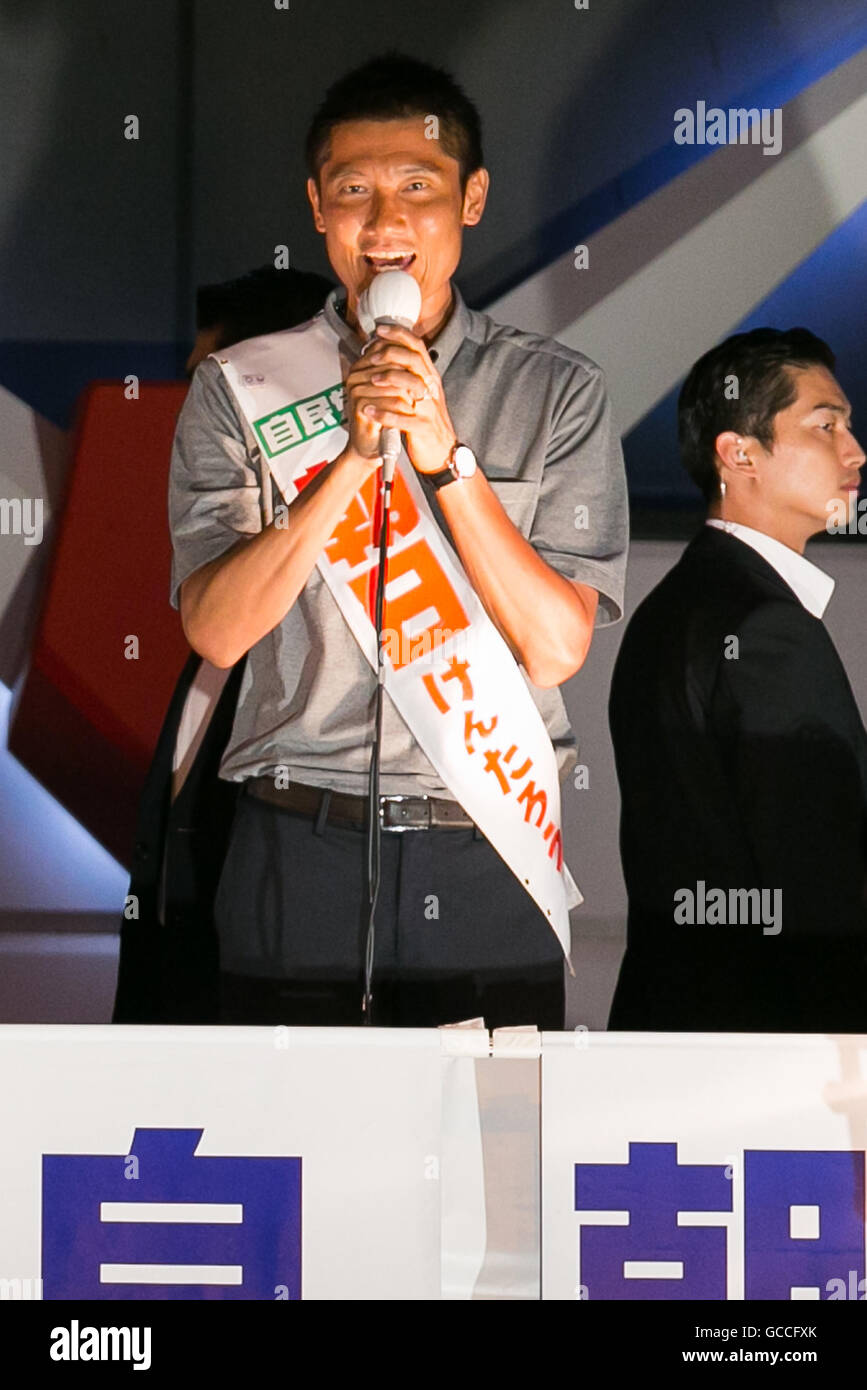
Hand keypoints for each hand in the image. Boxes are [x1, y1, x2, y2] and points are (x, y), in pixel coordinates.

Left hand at [343, 323, 456, 474]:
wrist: (442, 452)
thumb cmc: (426, 421)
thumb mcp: (421, 394)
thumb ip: (408, 375)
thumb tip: (387, 353)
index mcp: (429, 378)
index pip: (417, 347)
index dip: (399, 335)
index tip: (379, 330)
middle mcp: (431, 388)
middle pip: (414, 360)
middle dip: (391, 354)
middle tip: (371, 356)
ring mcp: (429, 408)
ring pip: (411, 385)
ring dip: (389, 379)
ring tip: (370, 381)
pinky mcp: (423, 428)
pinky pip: (403, 419)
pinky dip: (384, 414)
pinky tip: (368, 411)